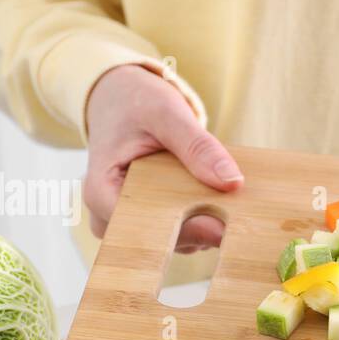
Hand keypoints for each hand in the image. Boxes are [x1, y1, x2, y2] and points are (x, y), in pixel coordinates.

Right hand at [84, 65, 242, 252]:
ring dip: (204, 226)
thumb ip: (197, 146)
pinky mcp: (152, 218)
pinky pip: (181, 230)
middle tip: (236, 220)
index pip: (143, 226)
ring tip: (231, 207)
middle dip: (199, 229)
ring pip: (174, 240)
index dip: (184, 230)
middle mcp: (110, 215)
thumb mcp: (166, 114)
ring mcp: (132, 219)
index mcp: (102, 191)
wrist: (122, 99)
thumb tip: (232, 182)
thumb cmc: (135, 102)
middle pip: (160, 240)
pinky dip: (203, 219)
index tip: (222, 227)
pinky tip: (222, 204)